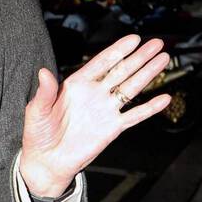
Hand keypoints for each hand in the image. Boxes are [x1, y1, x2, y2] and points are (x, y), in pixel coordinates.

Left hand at [19, 35, 172, 196]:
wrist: (47, 162)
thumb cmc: (39, 135)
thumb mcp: (37, 111)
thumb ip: (45, 92)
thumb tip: (43, 72)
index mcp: (77, 85)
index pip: (102, 63)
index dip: (118, 50)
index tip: (133, 39)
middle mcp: (94, 94)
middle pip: (122, 71)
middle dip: (139, 57)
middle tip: (156, 43)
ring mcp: (105, 110)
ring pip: (131, 88)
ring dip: (148, 73)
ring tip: (163, 58)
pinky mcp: (112, 128)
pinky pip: (134, 116)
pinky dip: (149, 108)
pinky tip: (164, 99)